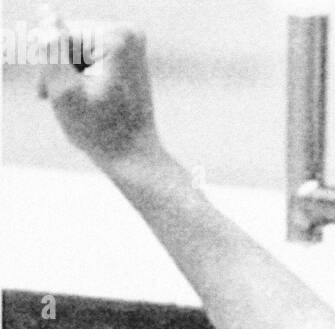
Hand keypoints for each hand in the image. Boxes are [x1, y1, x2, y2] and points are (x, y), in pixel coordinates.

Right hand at [36, 15, 163, 170]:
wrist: (134, 158)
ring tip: (82, 105)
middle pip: (71, 41)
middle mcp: (130, 33)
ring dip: (71, 76)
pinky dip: (84, 78)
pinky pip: (91, 57)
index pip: (60, 37)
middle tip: (66, 103)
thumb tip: (48, 13)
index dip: (51, 66)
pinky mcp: (131, 55)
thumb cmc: (99, 131)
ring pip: (78, 50)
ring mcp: (133, 44)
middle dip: (62, 70)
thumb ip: (51, 48)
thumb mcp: (63, 89)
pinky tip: (91, 100)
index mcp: (116, 37)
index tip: (50, 95)